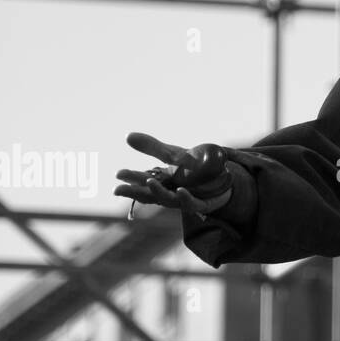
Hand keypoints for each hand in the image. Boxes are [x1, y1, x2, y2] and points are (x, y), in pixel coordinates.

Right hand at [114, 132, 231, 214]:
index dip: (131, 178)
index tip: (118, 174)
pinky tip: (180, 191)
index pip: (143, 181)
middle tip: (117, 189)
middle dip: (134, 191)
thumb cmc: (193, 170)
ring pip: (168, 199)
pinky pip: (192, 203)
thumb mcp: (174, 155)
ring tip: (148, 182)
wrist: (222, 182)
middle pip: (149, 194)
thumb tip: (128, 136)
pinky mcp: (200, 204)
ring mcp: (183, 200)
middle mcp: (169, 193)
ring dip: (157, 192)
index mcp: (162, 182)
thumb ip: (153, 148)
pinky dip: (185, 198)